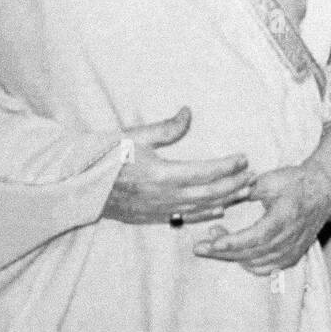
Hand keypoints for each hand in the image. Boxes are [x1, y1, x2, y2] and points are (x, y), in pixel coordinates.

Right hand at [102, 107, 254, 224]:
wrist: (77, 184)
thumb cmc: (105, 155)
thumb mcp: (135, 135)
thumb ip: (166, 128)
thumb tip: (188, 112)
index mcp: (160, 174)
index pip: (205, 172)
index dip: (227, 166)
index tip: (244, 158)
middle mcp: (163, 196)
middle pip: (209, 193)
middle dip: (234, 185)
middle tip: (254, 176)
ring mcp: (158, 210)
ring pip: (200, 208)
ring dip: (225, 200)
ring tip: (245, 193)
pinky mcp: (151, 218)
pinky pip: (184, 218)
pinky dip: (205, 214)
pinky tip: (218, 210)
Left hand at [191, 162, 330, 274]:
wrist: (323, 190)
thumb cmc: (297, 182)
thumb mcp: (271, 180)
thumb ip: (245, 189)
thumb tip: (220, 196)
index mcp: (285, 217)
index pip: (255, 236)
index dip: (233, 242)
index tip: (212, 242)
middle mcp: (290, 238)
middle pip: (251, 253)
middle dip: (222, 251)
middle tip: (200, 246)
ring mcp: (292, 250)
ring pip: (256, 262)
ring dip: (233, 256)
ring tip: (215, 242)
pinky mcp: (293, 256)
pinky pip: (266, 267)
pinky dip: (248, 263)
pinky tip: (236, 253)